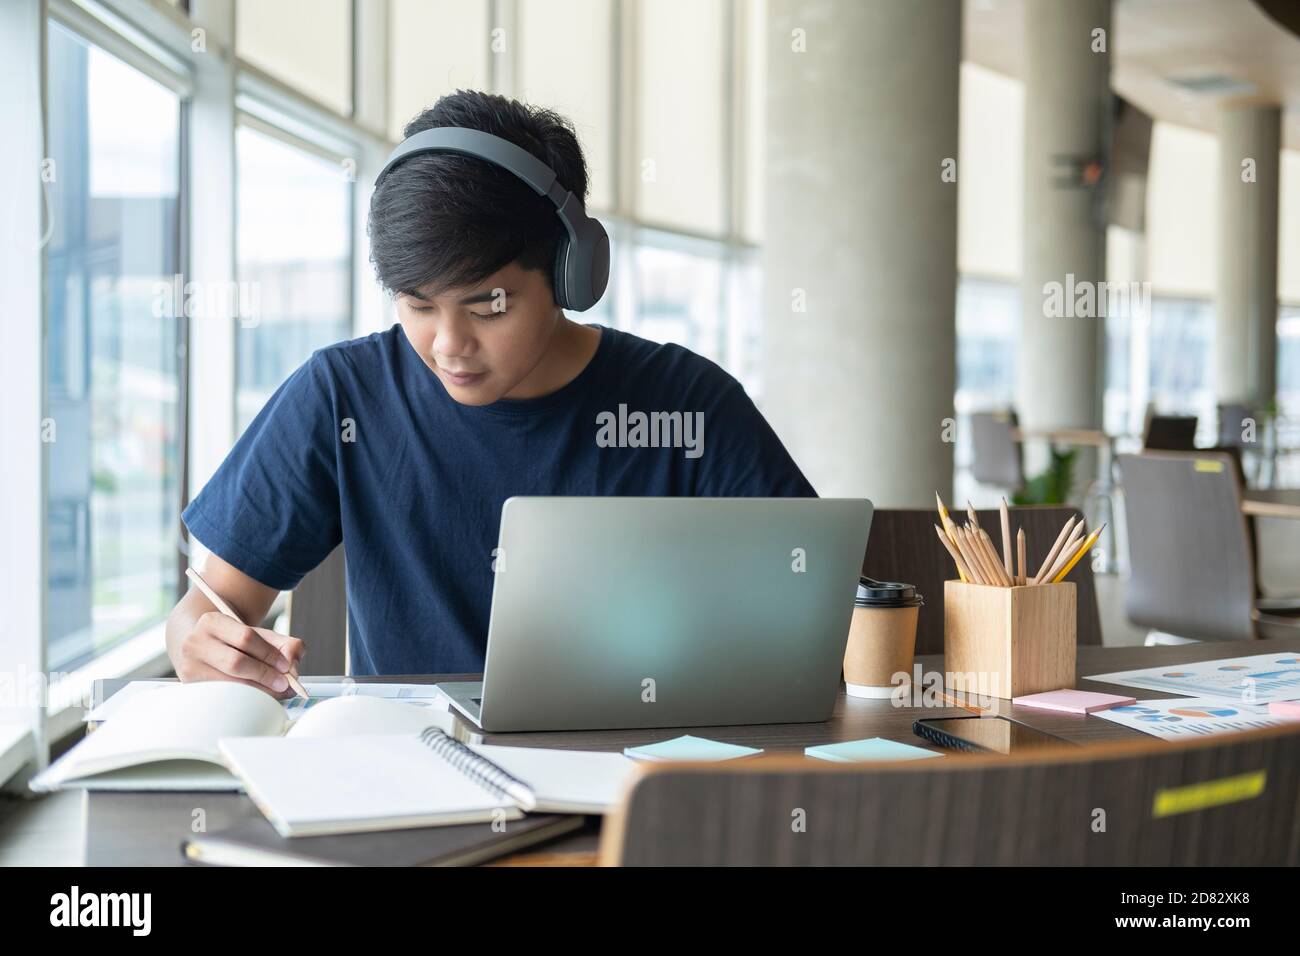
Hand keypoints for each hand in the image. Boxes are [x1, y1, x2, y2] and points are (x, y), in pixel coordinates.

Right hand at [173, 611, 305, 699]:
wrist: (200, 644)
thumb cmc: (234, 641)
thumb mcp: (259, 634)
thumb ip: (284, 644)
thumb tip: (293, 662)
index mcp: (212, 622)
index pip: (246, 638)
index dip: (269, 654)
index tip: (286, 666)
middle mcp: (194, 643)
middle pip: (236, 663)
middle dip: (265, 675)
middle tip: (284, 684)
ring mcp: (189, 667)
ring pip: (229, 684)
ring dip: (258, 691)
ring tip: (276, 692)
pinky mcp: (190, 687)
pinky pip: (223, 697)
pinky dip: (245, 699)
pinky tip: (259, 697)